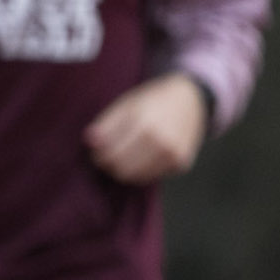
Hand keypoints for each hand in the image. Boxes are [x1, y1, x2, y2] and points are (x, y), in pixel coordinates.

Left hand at [85, 73, 207, 183]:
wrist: (190, 101)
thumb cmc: (151, 102)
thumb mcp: (126, 104)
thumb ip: (106, 123)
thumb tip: (90, 141)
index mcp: (143, 122)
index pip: (110, 153)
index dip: (97, 155)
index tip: (96, 151)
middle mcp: (161, 141)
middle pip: (121, 169)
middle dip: (108, 165)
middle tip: (105, 157)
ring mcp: (173, 154)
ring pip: (135, 177)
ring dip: (123, 170)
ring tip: (121, 157)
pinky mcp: (181, 164)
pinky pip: (151, 178)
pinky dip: (140, 171)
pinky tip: (140, 159)